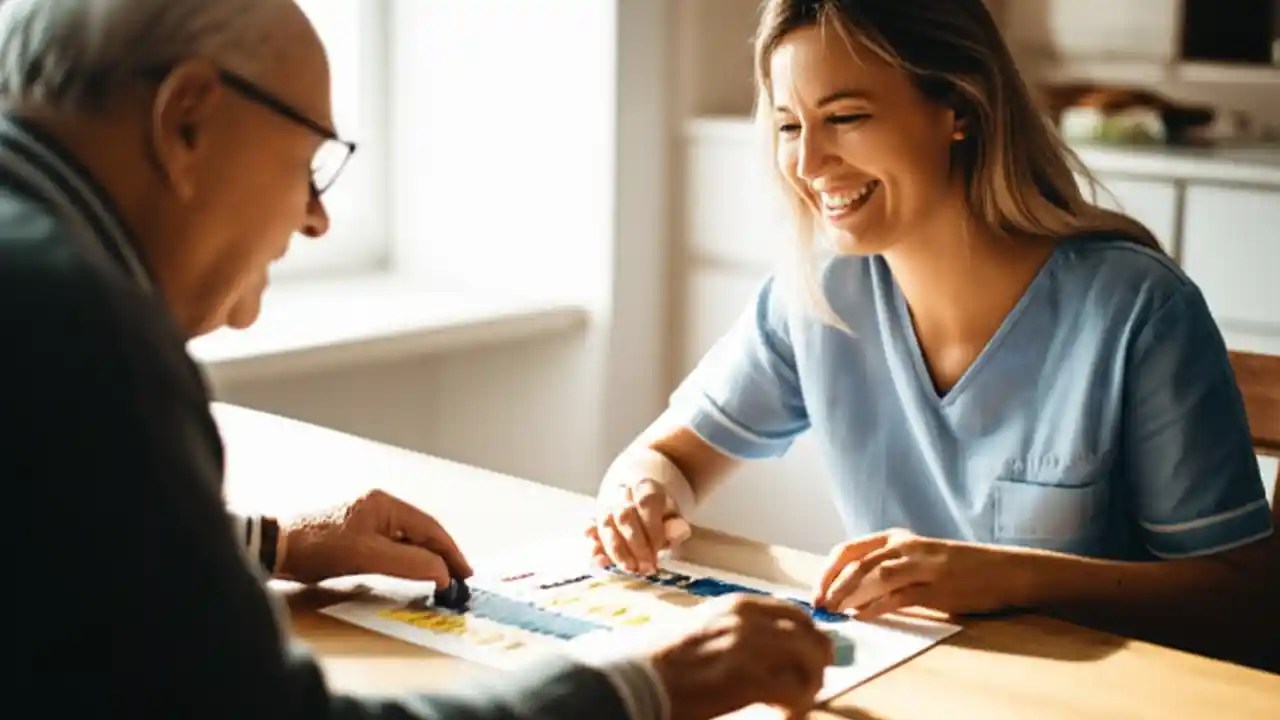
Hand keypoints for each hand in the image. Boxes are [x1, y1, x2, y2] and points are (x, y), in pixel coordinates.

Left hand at [274, 489, 472, 584]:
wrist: (277, 547)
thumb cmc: (319, 547)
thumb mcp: (368, 556)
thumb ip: (409, 562)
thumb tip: (443, 572)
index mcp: (385, 504)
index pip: (429, 527)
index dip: (450, 551)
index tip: (465, 573)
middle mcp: (380, 507)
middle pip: (421, 531)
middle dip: (442, 555)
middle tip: (459, 579)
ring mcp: (368, 520)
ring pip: (408, 539)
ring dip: (426, 558)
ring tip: (442, 578)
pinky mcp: (357, 535)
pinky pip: (393, 546)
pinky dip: (409, 559)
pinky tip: (414, 572)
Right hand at [588, 478, 691, 574]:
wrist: (638, 499)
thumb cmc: (658, 513)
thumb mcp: (673, 516)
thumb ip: (677, 525)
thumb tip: (679, 533)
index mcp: (644, 487)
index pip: (646, 502)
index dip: (652, 527)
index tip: (660, 548)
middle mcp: (621, 494)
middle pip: (624, 515)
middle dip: (636, 544)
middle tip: (647, 566)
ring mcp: (605, 507)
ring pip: (605, 525)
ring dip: (618, 551)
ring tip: (631, 569)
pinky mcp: (594, 522)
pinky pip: (589, 532)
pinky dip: (594, 548)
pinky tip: (602, 562)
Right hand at [647, 594, 832, 719]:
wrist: (636, 677)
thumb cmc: (658, 658)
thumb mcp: (700, 627)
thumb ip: (730, 630)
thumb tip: (755, 647)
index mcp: (737, 605)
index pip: (794, 613)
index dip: (809, 635)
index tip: (813, 653)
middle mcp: (749, 620)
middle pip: (809, 635)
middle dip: (819, 660)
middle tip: (816, 682)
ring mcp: (751, 648)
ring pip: (809, 661)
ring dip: (810, 686)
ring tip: (798, 704)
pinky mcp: (750, 680)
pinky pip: (794, 694)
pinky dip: (797, 708)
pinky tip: (787, 717)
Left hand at [813, 529, 1031, 617]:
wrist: (1005, 571)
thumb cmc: (959, 568)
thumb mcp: (918, 558)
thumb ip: (888, 568)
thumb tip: (848, 594)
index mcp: (898, 538)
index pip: (849, 549)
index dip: (827, 571)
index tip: (815, 591)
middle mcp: (907, 547)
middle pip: (857, 560)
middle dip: (831, 584)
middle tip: (818, 605)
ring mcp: (923, 565)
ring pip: (875, 574)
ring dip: (849, 594)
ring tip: (834, 612)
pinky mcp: (938, 587)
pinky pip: (899, 596)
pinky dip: (876, 607)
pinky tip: (862, 617)